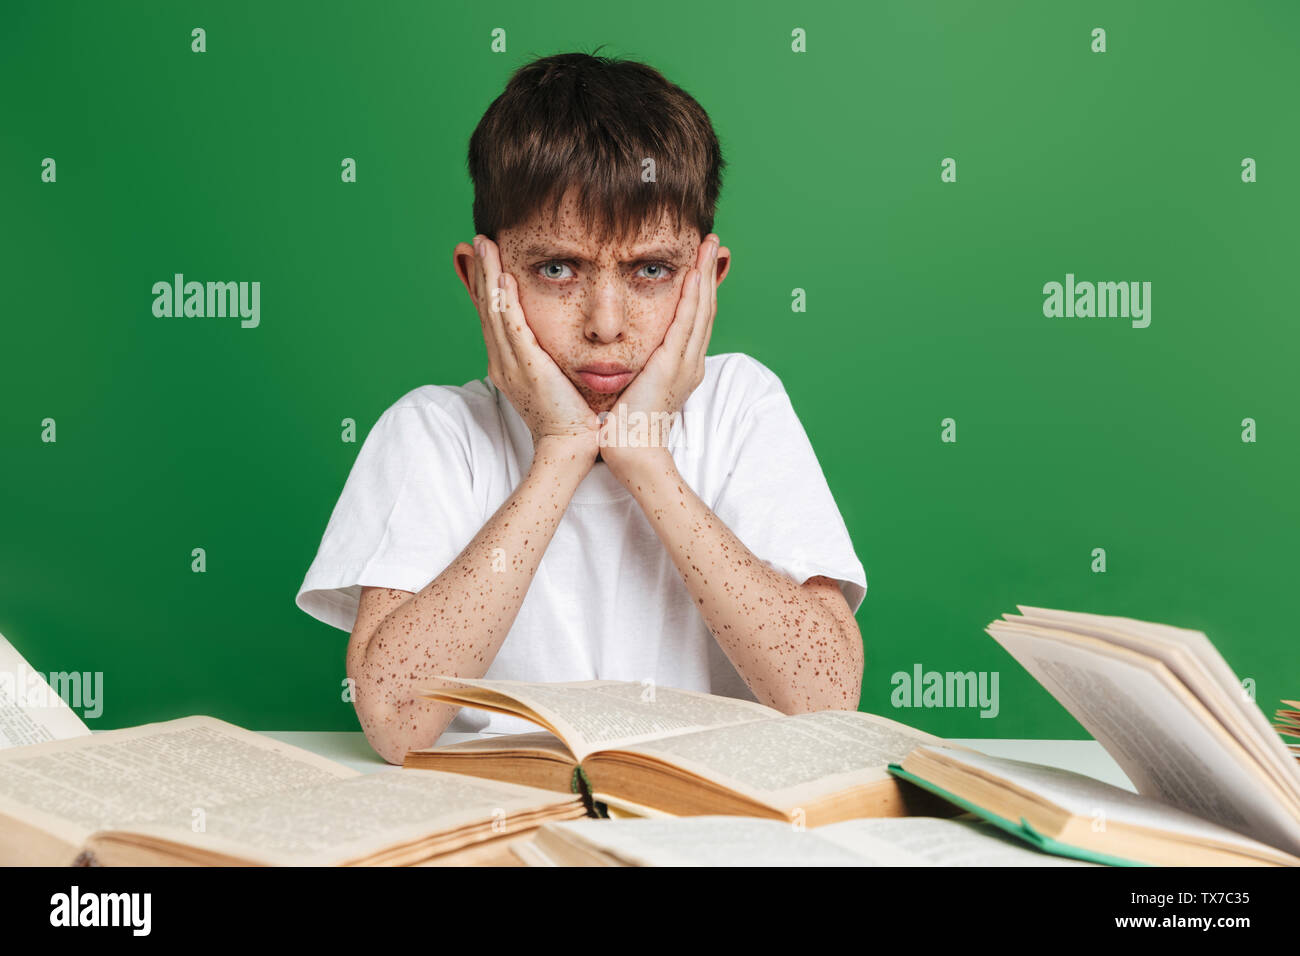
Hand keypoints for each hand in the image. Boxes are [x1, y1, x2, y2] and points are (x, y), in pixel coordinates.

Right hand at [470, 235, 601, 458]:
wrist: (569, 447)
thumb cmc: (569, 418)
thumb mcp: (551, 382)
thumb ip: (545, 360)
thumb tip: (548, 345)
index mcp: (507, 365)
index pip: (493, 316)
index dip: (486, 285)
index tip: (483, 257)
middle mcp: (502, 362)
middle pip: (487, 308)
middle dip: (481, 272)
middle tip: (477, 240)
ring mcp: (511, 364)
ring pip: (494, 310)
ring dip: (488, 275)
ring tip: (484, 245)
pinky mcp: (528, 367)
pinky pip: (512, 326)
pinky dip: (505, 299)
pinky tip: (502, 277)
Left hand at [599, 234, 720, 475]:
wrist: (632, 449)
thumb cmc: (626, 426)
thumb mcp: (637, 387)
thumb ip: (639, 367)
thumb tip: (633, 355)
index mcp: (682, 368)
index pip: (695, 320)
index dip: (702, 290)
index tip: (702, 265)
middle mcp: (691, 362)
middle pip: (705, 309)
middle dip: (709, 274)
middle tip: (714, 244)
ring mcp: (686, 362)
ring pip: (701, 309)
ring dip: (705, 274)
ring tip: (709, 246)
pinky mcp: (673, 363)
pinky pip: (687, 321)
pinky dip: (693, 295)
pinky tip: (694, 272)